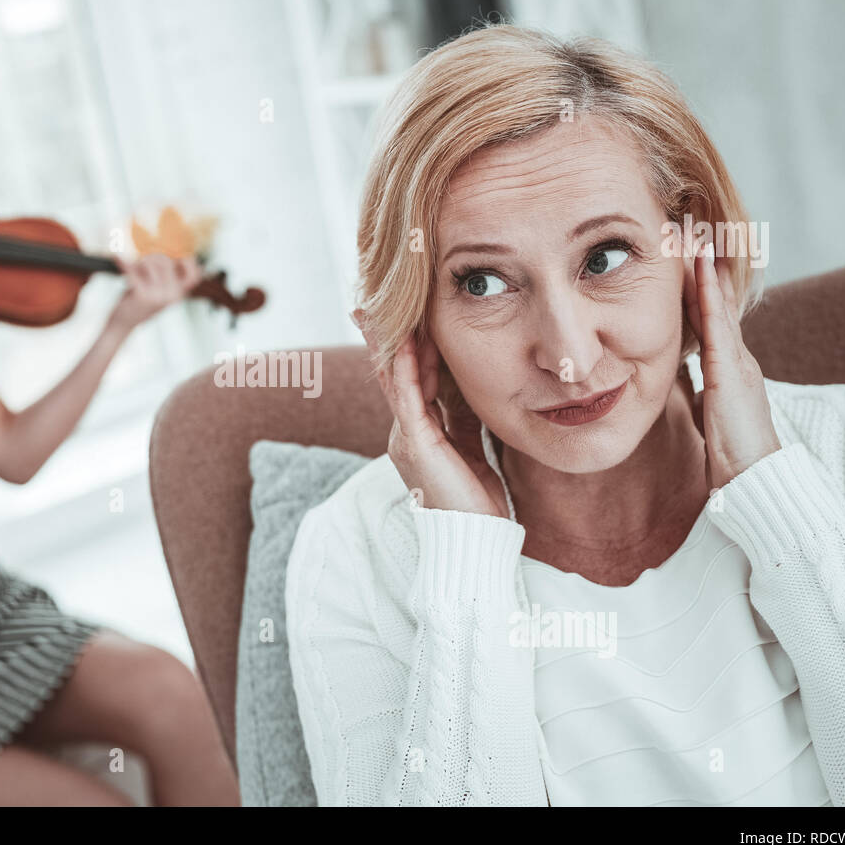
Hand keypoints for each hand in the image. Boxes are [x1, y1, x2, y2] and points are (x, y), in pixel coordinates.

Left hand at [108, 252, 200, 330]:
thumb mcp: (160, 292)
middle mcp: (171, 296)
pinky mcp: (142, 295)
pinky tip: (117, 258)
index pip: (193, 276)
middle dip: (153, 256)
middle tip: (142, 260)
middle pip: (167, 262)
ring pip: (151, 263)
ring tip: (133, 267)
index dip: (190, 263)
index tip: (177, 256)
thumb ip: (168, 277)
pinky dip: (124, 264)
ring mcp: (157, 296)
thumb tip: (170, 252)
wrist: (125, 322)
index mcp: (178, 294)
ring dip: (139, 261)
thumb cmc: (141, 301)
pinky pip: (134, 271)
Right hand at [354, 309, 507, 516]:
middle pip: (393, 376)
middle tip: (368, 304)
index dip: (406, 350)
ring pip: (396, 380)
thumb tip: (466, 386)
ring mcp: (406, 437)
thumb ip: (462, 417)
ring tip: (379, 310)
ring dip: (390, 343)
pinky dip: (409, 367)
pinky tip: (409, 341)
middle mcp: (405, 433)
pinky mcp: (415, 443)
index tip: (399, 318)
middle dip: (383, 339)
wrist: (474, 540)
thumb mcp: (471, 448)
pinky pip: (409, 397)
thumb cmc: (476, 502)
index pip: (410, 383)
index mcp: (418, 435)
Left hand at [681, 239, 781, 490]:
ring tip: (694, 236)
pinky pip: (717, 325)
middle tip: (690, 233)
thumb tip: (674, 378)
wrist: (754, 477)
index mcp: (729, 367)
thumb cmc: (730, 452)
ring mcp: (737, 361)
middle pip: (719, 303)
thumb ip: (694, 390)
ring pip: (719, 305)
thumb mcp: (706, 412)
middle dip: (705, 269)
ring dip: (706, 270)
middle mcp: (737, 357)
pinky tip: (701, 269)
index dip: (700, 288)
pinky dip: (709, 294)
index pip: (711, 319)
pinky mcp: (731, 371)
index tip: (686, 259)